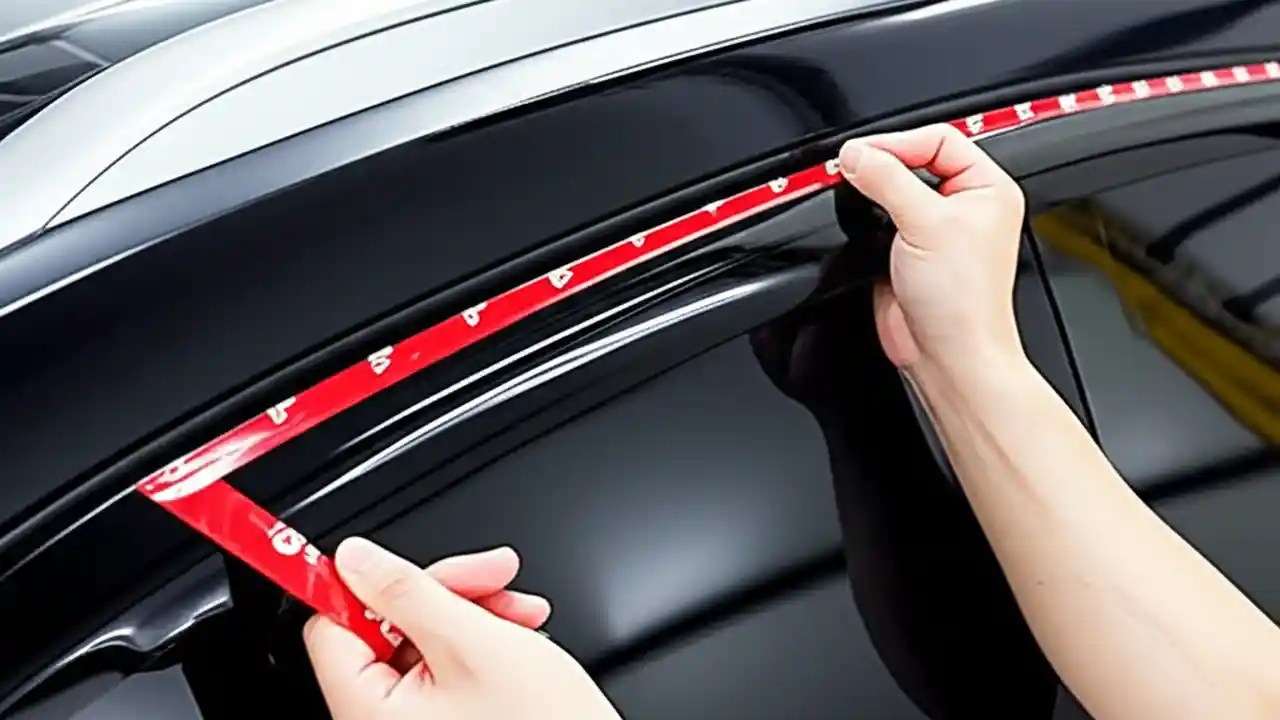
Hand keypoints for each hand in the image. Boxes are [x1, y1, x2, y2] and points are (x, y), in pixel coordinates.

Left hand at [304, 538, 620, 719]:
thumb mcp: (476, 643)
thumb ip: (410, 593)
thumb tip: (356, 559)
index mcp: (370, 709)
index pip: (331, 625)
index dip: (365, 583)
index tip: (385, 556)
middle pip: (383, 626)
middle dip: (445, 592)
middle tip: (494, 576)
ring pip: (420, 639)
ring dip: (473, 612)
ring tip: (521, 613)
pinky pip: (444, 665)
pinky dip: (482, 639)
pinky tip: (518, 633)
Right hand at [837, 124, 1025, 376]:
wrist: (946, 353)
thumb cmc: (963, 300)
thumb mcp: (924, 223)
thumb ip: (886, 180)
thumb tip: (854, 154)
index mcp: (988, 188)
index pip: (938, 139)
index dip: (899, 142)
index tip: (864, 153)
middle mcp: (964, 205)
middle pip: (913, 161)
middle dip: (881, 163)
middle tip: (850, 169)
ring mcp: (934, 229)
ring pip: (893, 189)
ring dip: (869, 190)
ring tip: (850, 191)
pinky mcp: (906, 250)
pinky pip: (878, 219)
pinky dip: (862, 217)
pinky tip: (854, 221)